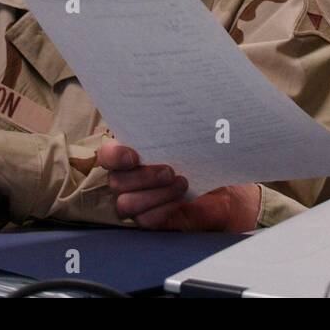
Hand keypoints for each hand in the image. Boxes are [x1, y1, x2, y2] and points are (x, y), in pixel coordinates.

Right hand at [98, 142, 260, 231]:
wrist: (222, 189)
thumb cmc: (201, 159)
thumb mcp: (190, 140)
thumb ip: (174, 128)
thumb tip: (170, 109)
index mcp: (129, 152)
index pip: (106, 154)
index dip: (114, 155)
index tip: (134, 156)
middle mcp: (126, 178)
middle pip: (116, 181)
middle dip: (144, 177)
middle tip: (170, 171)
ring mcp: (134, 201)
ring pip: (126, 204)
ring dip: (156, 195)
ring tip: (181, 184)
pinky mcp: (148, 220)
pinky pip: (145, 220)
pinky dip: (164, 210)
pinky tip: (181, 201)